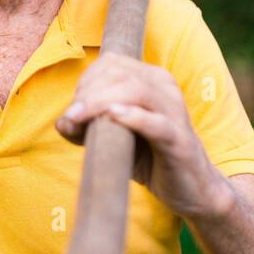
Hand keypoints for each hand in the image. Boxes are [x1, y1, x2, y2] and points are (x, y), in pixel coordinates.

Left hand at [54, 52, 234, 220]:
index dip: (87, 80)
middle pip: (121, 75)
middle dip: (89, 92)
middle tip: (72, 116)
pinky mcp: (179, 140)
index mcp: (152, 80)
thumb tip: (62, 122)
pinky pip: (157, 122)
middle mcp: (166, 89)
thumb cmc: (150, 159)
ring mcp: (175, 112)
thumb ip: (87, 130)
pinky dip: (133, 117)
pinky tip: (113, 117)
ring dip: (100, 102)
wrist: (191, 190)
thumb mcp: (113, 140)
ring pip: (136, 91)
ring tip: (79, 118)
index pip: (113, 64)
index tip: (74, 108)